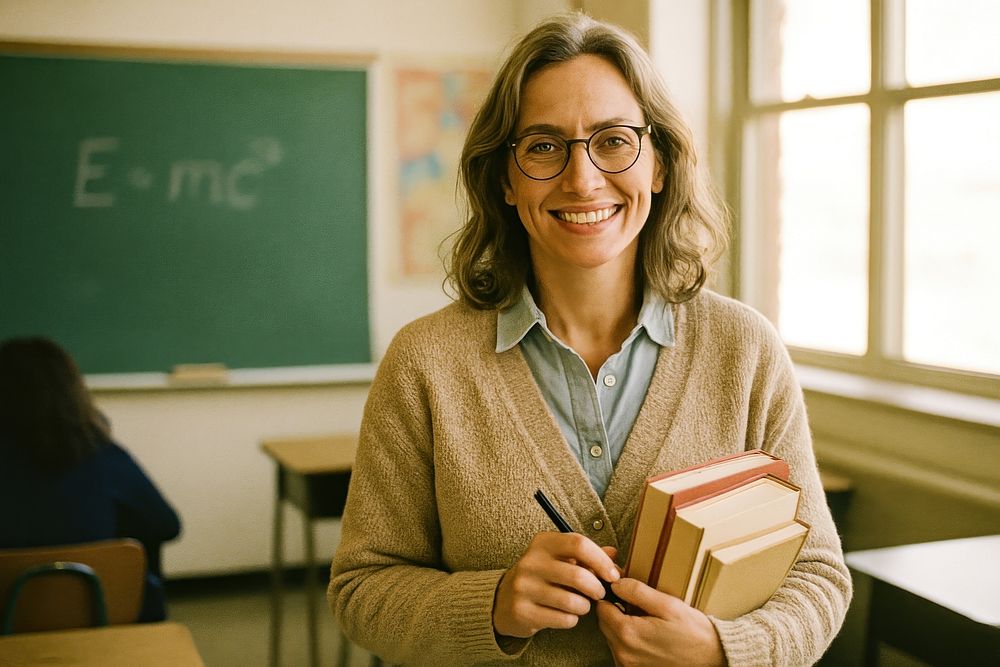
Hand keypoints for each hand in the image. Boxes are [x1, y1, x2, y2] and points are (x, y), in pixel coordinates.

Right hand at [492, 532, 619, 637]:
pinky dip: (572, 619)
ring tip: (582, 605)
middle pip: (578, 575)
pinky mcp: (523, 611)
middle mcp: (531, 562)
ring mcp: (524, 588)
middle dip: (597, 588)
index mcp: (543, 543)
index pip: (579, 544)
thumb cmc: (541, 576)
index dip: (601, 560)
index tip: (612, 574)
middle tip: (599, 593)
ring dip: (585, 606)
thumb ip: (587, 555)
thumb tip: (614, 554)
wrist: (503, 600)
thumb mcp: (560, 558)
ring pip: (572, 601)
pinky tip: (566, 614)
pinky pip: (563, 619)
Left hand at [596, 577, 724, 666]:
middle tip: (633, 602)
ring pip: (611, 637)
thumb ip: (637, 592)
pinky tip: (646, 634)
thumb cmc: (693, 631)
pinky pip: (621, 650)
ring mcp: (628, 665)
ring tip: (642, 618)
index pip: (602, 608)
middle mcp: (623, 653)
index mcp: (628, 633)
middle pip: (604, 623)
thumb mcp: (667, 604)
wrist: (713, 658)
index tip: (620, 589)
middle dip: (614, 610)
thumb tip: (616, 583)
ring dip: (620, 625)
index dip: (609, 594)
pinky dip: (628, 640)